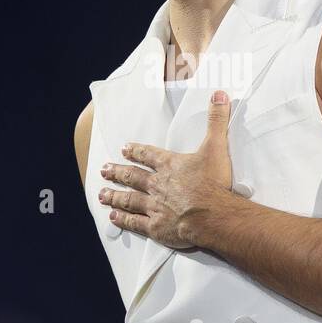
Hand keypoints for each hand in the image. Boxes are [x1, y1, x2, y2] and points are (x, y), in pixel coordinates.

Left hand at [98, 90, 234, 248]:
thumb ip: (216, 120)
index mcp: (170, 165)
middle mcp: (158, 184)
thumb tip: (218, 95)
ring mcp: (154, 206)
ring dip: (115, 195)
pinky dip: (123, 220)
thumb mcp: (217, 146)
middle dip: (118, 172)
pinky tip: (114, 218)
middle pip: (133, 176)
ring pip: (129, 199)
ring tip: (102, 194)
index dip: (136, 151)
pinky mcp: (156, 227)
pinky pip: (135, 222)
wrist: (212, 214)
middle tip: (105, 170)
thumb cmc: (214, 183)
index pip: (149, 155)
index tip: (124, 149)